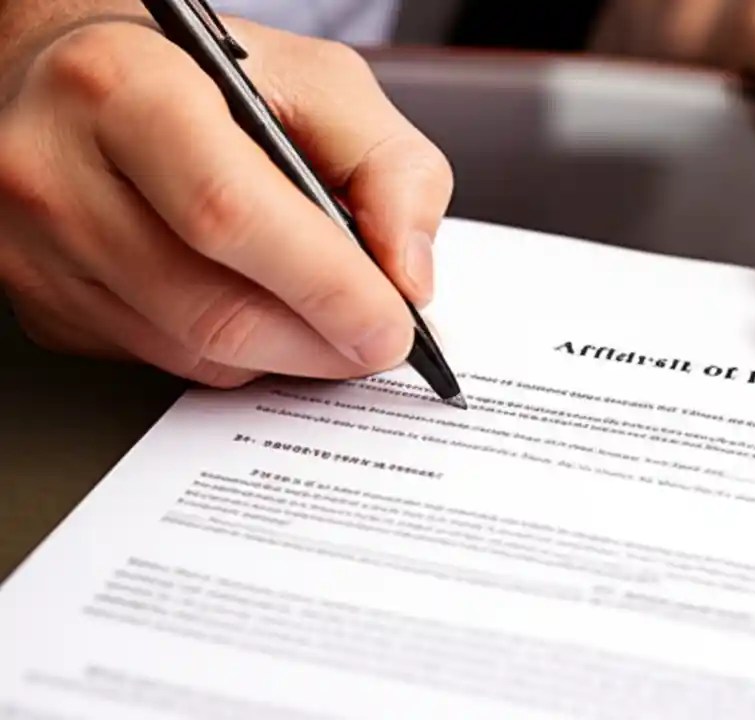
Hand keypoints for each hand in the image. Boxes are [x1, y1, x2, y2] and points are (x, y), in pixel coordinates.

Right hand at [0, 17, 451, 387]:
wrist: (76, 74)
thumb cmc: (199, 71)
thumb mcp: (318, 81)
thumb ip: (390, 165)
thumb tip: (410, 277)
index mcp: (123, 88)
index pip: (229, 214)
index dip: (325, 286)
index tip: (391, 324)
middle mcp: (53, 171)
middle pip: (211, 308)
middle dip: (319, 341)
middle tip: (377, 340)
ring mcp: (33, 249)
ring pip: (190, 351)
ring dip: (283, 354)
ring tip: (327, 319)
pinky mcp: (40, 304)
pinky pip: (160, 361)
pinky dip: (232, 352)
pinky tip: (256, 305)